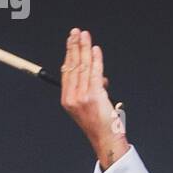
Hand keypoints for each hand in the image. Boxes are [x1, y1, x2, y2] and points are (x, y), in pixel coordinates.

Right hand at [59, 28, 128, 169]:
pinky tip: (95, 49)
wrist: (106, 139)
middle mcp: (72, 97)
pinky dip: (96, 60)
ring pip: (82, 67)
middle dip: (74, 46)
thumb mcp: (90, 106)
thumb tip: (99, 76)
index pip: (67, 71)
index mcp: (67, 99)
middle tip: (76, 32)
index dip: (69, 54)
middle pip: (72, 66)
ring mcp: (82, 96)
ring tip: (84, 36)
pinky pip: (94, 73)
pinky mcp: (94, 96)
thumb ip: (91, 89)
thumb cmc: (100, 124)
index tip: (71, 41)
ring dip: (84, 48)